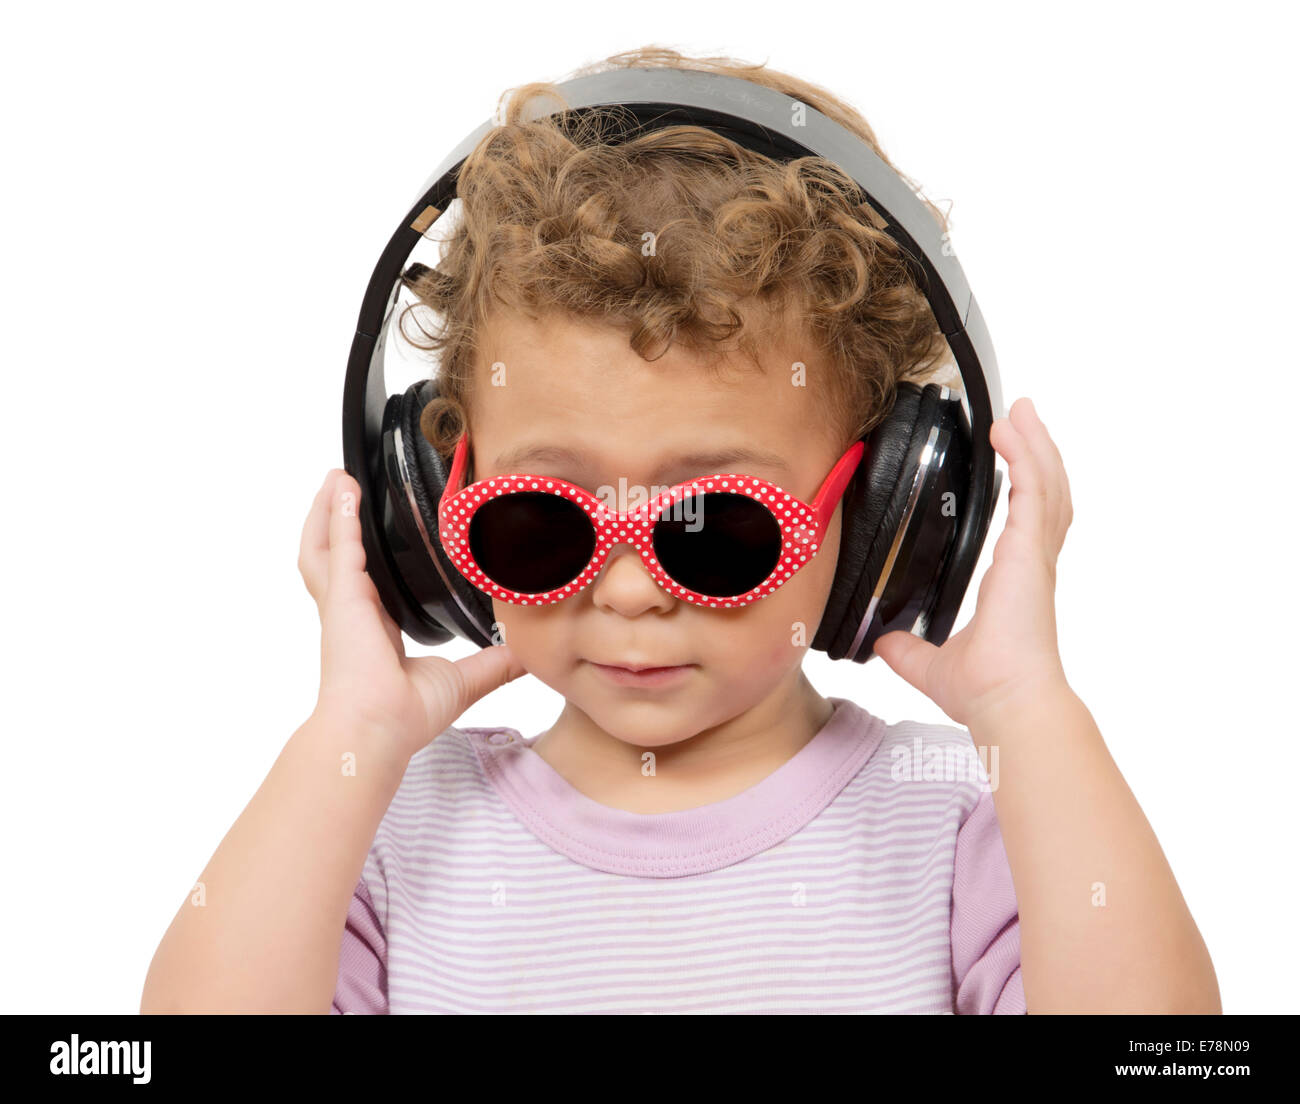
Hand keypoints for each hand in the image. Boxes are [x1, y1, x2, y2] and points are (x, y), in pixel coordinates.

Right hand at [298, 469, 526, 762]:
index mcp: (376, 630)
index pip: (372, 585)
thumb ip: (495, 663)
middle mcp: (353, 614)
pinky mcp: (342, 597)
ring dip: (327, 512)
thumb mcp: (463, 679)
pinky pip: (339, 545)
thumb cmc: (406, 716)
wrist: (377, 730)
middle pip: (336, 559)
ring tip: (338, 480)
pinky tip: (344, 487)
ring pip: (323, 548)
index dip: (376, 560)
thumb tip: (528, 654)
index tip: (391, 539)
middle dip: (337, 525)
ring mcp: (341, 604)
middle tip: (346, 491)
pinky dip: (339, 514)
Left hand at [873, 397, 1071, 725]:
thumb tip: (883, 643)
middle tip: (1022, 415)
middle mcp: (1031, 564)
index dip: (1024, 484)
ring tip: (1021, 411)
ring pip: (1045, 484)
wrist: (1008, 703)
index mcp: (1015, 581)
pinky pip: (1032, 494)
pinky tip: (1011, 432)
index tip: (1013, 455)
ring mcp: (1034, 556)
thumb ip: (908, 650)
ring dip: (1033, 444)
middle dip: (1035, 449)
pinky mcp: (1029, 554)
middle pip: (1044, 491)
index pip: (1026, 521)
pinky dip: (1024, 459)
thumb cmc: (986, 691)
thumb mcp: (931, 664)